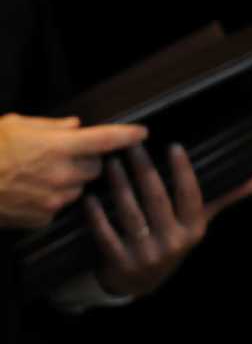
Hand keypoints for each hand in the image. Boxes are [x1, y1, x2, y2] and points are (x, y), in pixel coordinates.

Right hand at [0, 114, 147, 228]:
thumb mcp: (17, 126)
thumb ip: (52, 126)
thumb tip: (76, 126)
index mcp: (58, 147)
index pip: (105, 140)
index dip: (127, 135)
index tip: (142, 133)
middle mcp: (61, 174)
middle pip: (96, 167)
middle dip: (86, 160)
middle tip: (62, 155)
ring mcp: (54, 198)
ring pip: (80, 188)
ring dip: (70, 181)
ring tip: (38, 174)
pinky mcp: (44, 217)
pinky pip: (60, 206)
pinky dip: (52, 198)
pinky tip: (30, 191)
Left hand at [86, 144, 251, 297]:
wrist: (141, 284)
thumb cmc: (172, 242)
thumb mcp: (199, 224)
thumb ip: (226, 199)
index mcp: (194, 229)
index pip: (190, 195)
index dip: (182, 171)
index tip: (172, 146)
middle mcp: (173, 242)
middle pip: (157, 199)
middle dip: (144, 170)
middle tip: (132, 146)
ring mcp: (146, 253)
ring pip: (131, 213)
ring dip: (119, 186)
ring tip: (111, 163)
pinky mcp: (120, 262)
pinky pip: (107, 234)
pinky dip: (97, 216)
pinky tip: (91, 197)